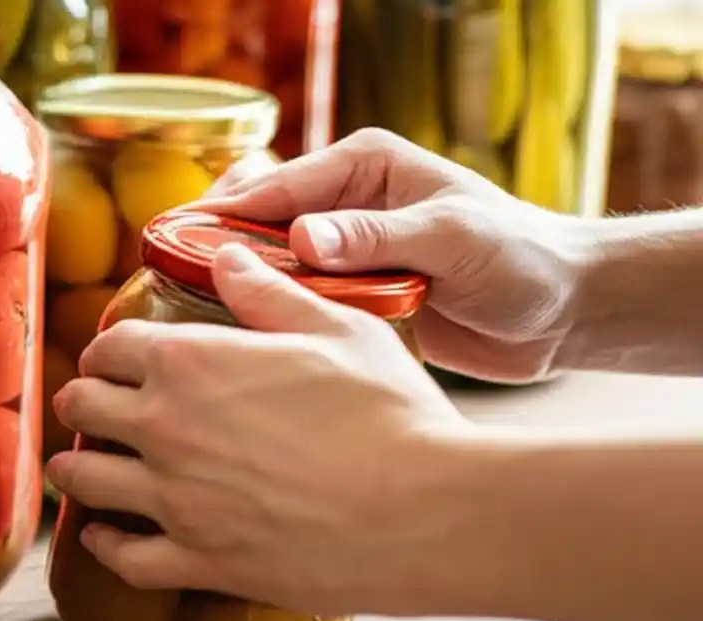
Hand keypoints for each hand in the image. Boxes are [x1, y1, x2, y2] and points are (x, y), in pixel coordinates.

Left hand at [47, 244, 472, 616]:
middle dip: (82, 402)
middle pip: (83, 408)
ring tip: (75, 467)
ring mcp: (178, 500)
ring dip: (74, 469)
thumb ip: (268, 292)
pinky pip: (125, 558)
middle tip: (89, 407)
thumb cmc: (391, 411)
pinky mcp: (201, 561)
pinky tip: (101, 536)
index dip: (106, 349)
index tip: (111, 359)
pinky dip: (103, 545)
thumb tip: (226, 255)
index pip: (111, 346)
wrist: (428, 510)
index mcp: (192, 361)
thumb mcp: (336, 328)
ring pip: (85, 481)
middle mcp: (166, 427)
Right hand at [189, 128, 593, 383]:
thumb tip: (301, 239)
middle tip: (169, 278)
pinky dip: (268, 318)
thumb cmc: (521, 258)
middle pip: (259, 222)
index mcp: (365, 166)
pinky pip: (295, 304)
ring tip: (187, 316)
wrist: (563, 313)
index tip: (177, 238)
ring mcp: (345, 253)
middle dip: (216, 247)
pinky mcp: (352, 297)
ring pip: (269, 267)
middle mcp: (346, 204)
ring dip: (236, 288)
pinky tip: (235, 342)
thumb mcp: (453, 238)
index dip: (224, 213)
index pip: (278, 184)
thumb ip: (377, 237)